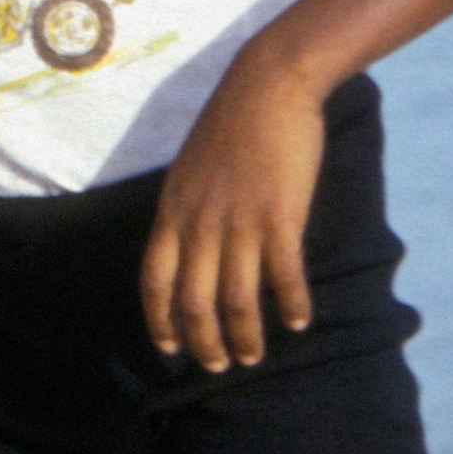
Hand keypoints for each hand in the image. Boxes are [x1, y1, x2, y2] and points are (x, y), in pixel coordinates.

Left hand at [141, 56, 323, 371]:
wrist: (264, 87)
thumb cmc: (230, 128)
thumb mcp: (189, 172)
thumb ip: (187, 211)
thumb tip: (189, 247)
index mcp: (172, 212)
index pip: (153, 279)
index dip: (160, 319)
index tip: (168, 348)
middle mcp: (199, 223)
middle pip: (193, 298)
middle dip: (203, 340)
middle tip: (217, 367)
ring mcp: (239, 221)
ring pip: (237, 297)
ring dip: (245, 334)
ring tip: (253, 358)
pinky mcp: (280, 216)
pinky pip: (284, 274)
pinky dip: (291, 303)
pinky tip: (299, 322)